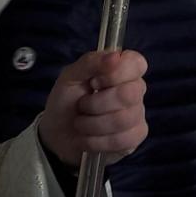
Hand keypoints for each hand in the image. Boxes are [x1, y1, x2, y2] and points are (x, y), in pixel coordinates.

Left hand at [38, 50, 147, 166]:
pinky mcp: (135, 137)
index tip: (94, 81)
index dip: (116, 74)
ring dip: (93, 124)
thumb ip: (90, 62)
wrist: (57, 134)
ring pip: (125, 119)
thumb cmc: (65, 101)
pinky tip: (89, 138)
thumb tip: (115, 56)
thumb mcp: (70, 77)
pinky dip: (98, 140)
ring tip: (81, 123)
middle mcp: (134, 90)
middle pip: (130, 94)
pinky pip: (125, 139)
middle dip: (97, 103)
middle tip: (82, 105)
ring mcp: (138, 114)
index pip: (136, 63)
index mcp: (120, 70)